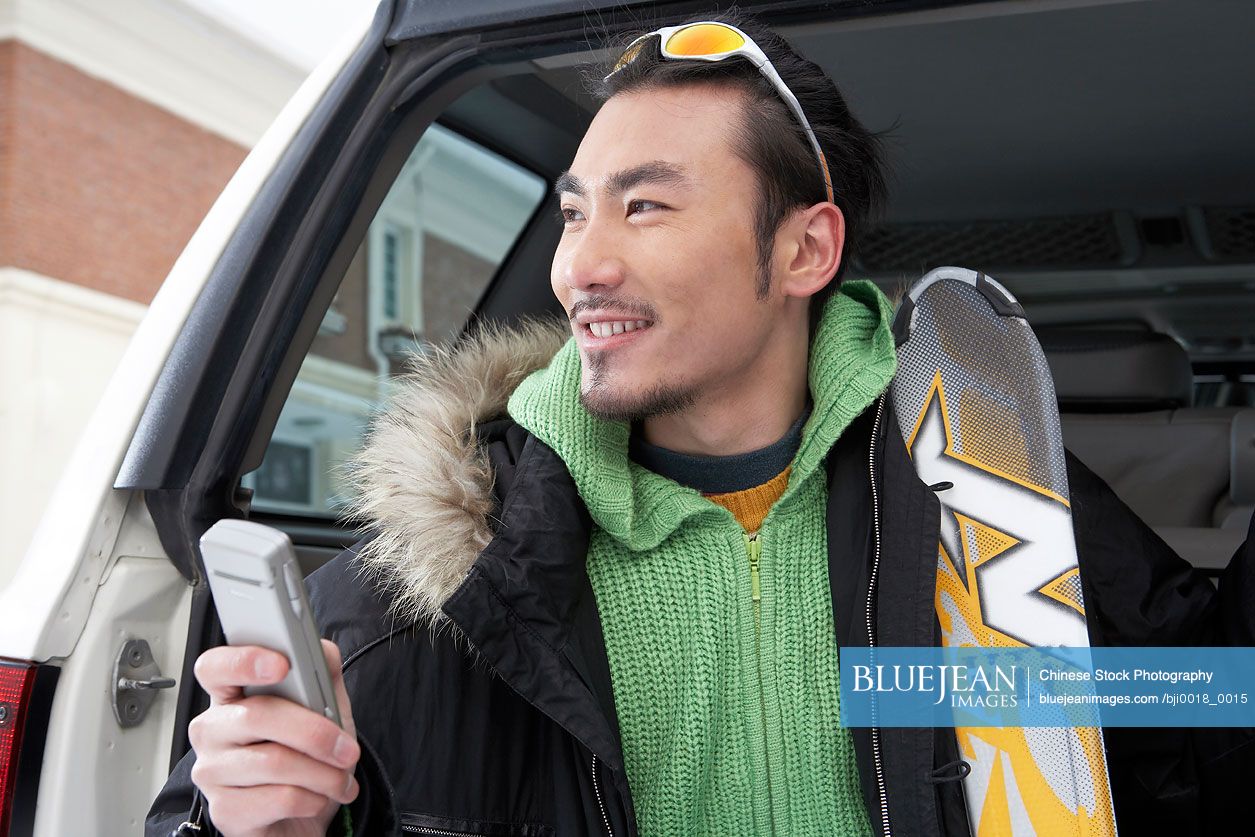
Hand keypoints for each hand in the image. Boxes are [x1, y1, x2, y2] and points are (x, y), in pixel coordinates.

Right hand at [187, 640, 358, 836]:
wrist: (306, 815)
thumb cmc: (308, 754)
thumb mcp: (324, 707)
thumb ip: (322, 672)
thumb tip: (323, 650)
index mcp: (231, 696)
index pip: (214, 667)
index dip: (243, 660)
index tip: (281, 664)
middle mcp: (212, 731)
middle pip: (256, 717)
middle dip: (314, 732)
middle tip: (347, 749)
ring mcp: (212, 772)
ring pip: (273, 762)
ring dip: (322, 773)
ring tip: (341, 779)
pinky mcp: (224, 811)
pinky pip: (278, 798)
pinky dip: (312, 799)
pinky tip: (317, 798)